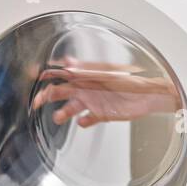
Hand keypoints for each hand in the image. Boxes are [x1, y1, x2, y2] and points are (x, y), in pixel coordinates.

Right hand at [30, 56, 181, 126]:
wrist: (150, 95)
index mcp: (87, 76)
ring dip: (63, 113)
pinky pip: (88, 119)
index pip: (64, 74)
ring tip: (58, 117)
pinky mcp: (102, 114)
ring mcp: (94, 101)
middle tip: (37, 102)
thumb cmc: (130, 80)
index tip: (36, 78)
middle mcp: (88, 88)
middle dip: (47, 96)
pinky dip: (84, 122)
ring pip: (72, 108)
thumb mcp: (107, 73)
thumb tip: (67, 62)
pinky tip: (82, 123)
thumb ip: (86, 70)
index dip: (49, 75)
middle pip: (62, 92)